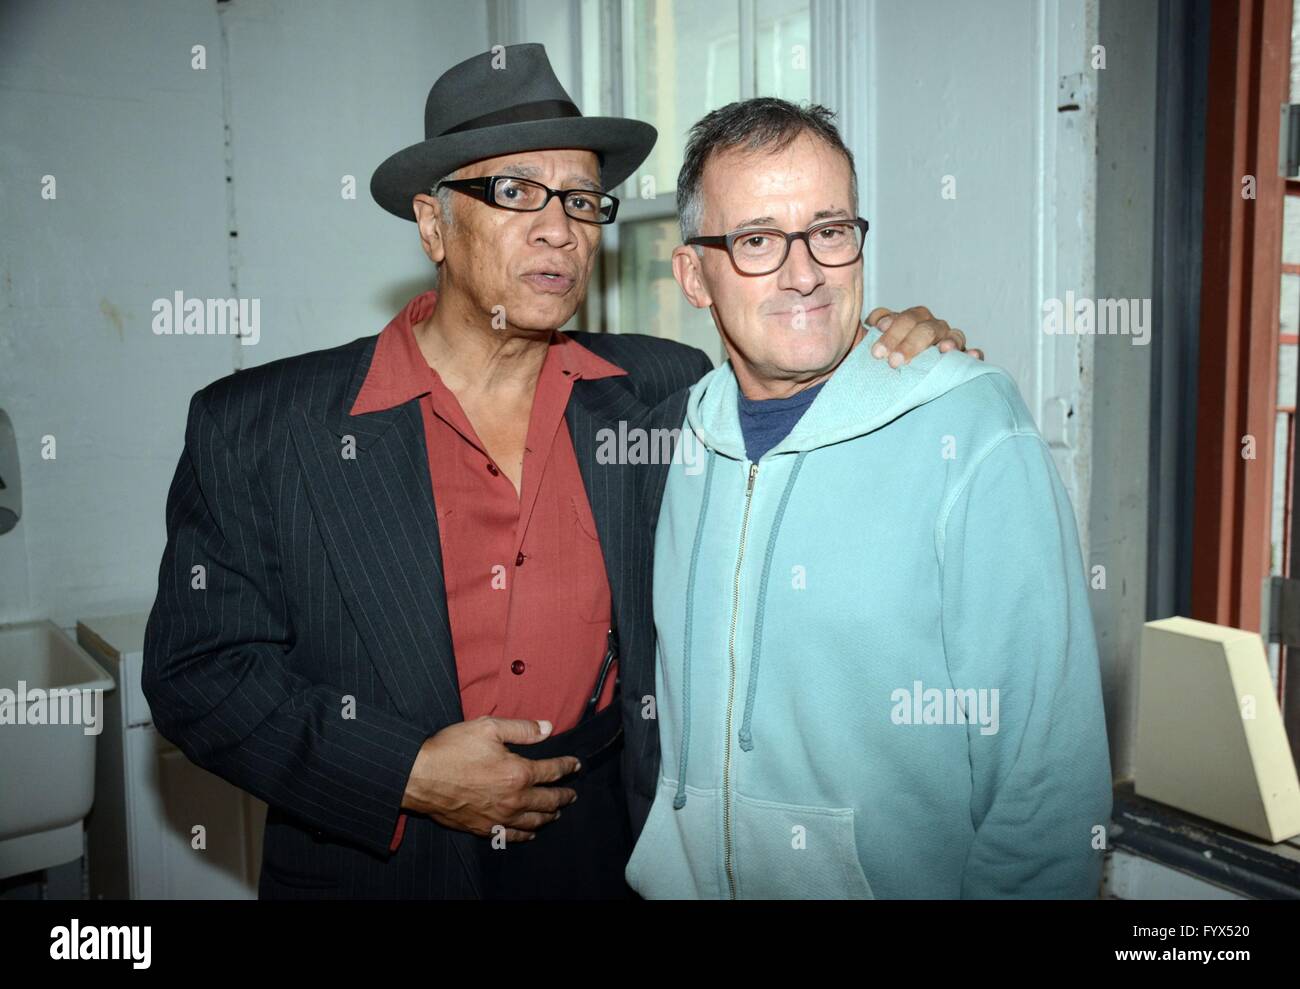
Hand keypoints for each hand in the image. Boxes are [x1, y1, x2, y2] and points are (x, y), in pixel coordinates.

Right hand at [402, 717, 579, 841]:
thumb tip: (548, 728)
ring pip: (534, 821)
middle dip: (564, 796)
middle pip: (548, 800)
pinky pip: (512, 835)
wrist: (419, 777)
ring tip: (556, 812)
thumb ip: (522, 728)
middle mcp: (514, 798)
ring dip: (549, 816)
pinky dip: (526, 834)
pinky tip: (530, 833)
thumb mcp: (488, 727)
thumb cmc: (452, 749)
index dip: (567, 766)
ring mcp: (499, 816)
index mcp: (518, 772)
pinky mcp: (483, 828)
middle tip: (572, 794)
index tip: (576, 765)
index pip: (553, 770)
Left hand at [865, 305, 984, 366]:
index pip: (898, 316)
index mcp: (904, 322)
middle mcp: (926, 327)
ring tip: (942, 350)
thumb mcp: (867, 354)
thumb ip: (866, 338)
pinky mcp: (960, 358)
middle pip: (920, 323)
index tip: (877, 329)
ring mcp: (945, 340)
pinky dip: (972, 352)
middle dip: (906, 339)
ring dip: (945, 340)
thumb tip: (866, 325)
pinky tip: (972, 356)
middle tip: (892, 361)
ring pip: (948, 333)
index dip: (890, 320)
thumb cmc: (879, 369)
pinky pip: (970, 352)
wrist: (887, 389)